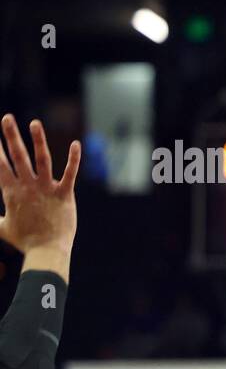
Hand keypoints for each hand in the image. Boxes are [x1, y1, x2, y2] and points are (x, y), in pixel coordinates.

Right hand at [0, 115, 79, 262]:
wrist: (46, 251)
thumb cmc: (25, 241)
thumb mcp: (2, 228)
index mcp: (11, 192)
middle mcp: (27, 186)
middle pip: (17, 156)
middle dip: (10, 136)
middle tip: (6, 117)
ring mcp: (46, 189)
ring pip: (41, 159)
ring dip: (38, 140)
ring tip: (34, 123)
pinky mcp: (65, 194)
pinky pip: (70, 173)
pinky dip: (74, 159)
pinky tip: (76, 144)